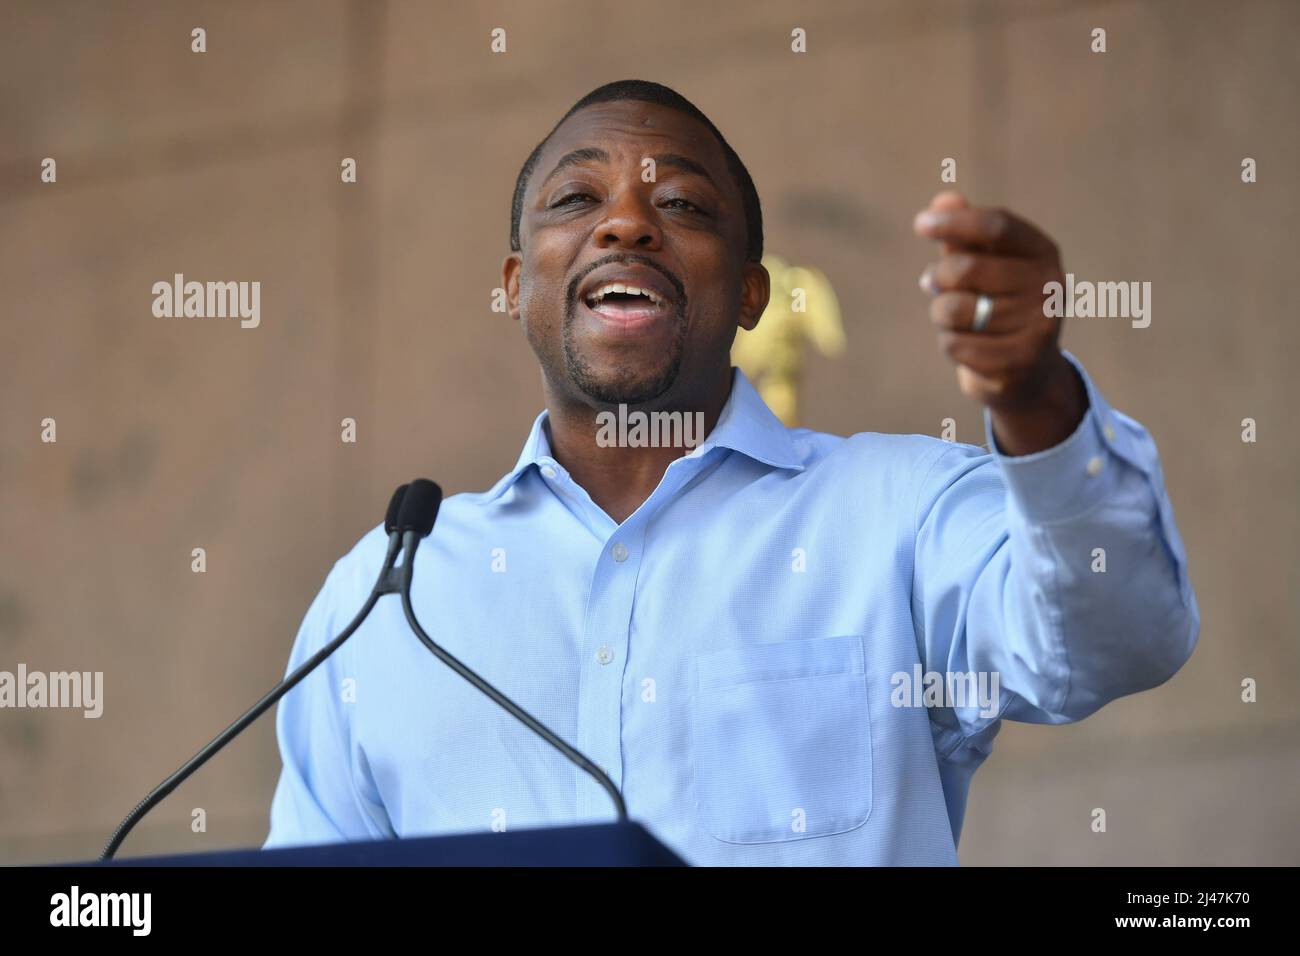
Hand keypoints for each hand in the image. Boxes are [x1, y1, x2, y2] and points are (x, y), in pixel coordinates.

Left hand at [913, 191, 1086, 454]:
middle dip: (938, 277)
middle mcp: (1048, 286)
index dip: (955, 222)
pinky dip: (950, 345)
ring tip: (958, 319)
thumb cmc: (998, 306)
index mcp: (1043, 253)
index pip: (997, 225)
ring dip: (942, 315)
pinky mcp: (1019, 362)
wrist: (1027, 373)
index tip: (920, 224)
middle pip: (965, 268)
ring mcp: (1038, 326)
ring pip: (953, 309)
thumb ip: (964, 235)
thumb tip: (944, 199)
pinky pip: (955, 344)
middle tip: (934, 284)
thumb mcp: (985, 267)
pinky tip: (969, 347)